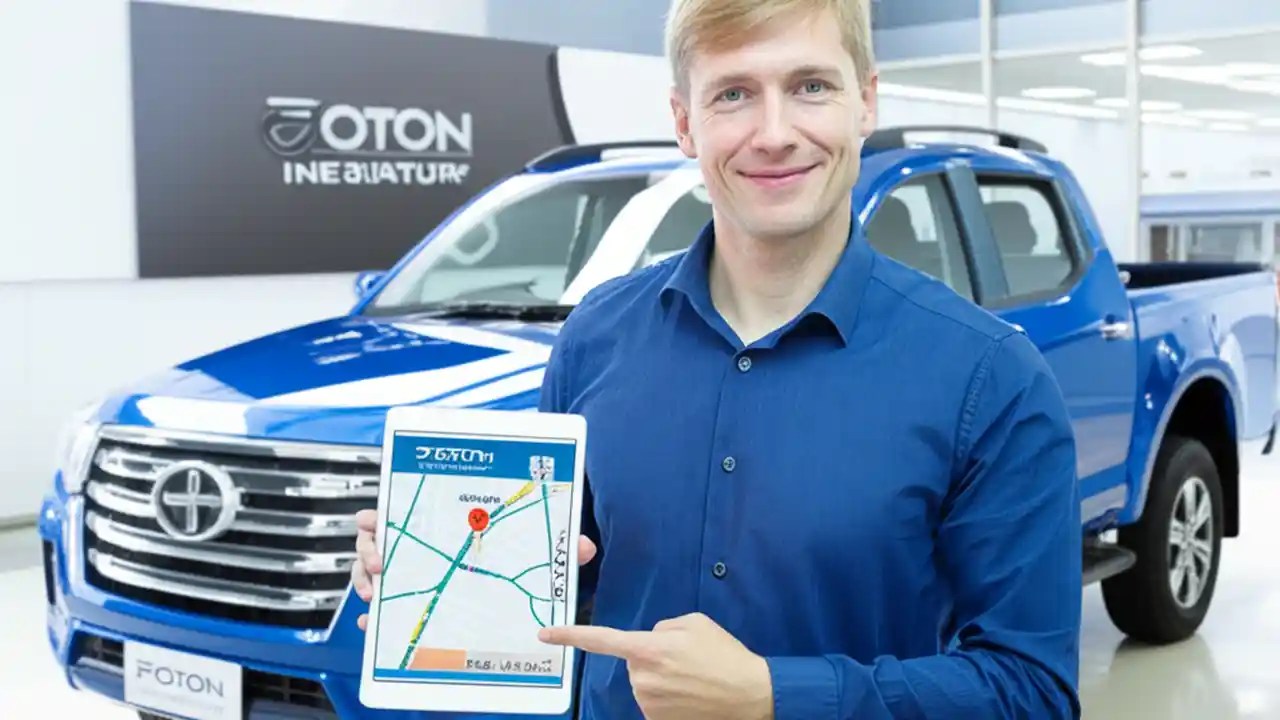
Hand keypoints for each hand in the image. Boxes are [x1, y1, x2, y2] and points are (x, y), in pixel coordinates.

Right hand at [352, 508, 598, 630]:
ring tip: (375, 595)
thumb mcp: (535, 554)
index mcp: (444, 524)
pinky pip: (379, 606)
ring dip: (365, 579)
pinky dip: (371, 614)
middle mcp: (419, 546)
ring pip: (370, 569)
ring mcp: (408, 574)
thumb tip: (584, 548)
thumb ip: (558, 549)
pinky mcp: (405, 603)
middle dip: (368, 548)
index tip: (373, 519)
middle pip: (376, 537)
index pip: (405, 508)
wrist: (507, 610)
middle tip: (380, 564)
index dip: (383, 512)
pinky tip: (371, 622)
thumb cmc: (515, 561)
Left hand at [539, 612, 773, 719]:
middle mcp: (643, 678)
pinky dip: (668, 699)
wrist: (751, 695)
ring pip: (643, 683)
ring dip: (661, 679)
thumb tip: (648, 639)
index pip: (602, 640)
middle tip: (685, 660)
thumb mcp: (695, 623)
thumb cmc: (725, 654)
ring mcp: (648, 704)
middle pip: (633, 661)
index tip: (544, 635)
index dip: (571, 637)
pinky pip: (653, 703)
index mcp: (650, 648)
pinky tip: (690, 696)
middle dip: (652, 657)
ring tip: (693, 679)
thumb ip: (662, 627)